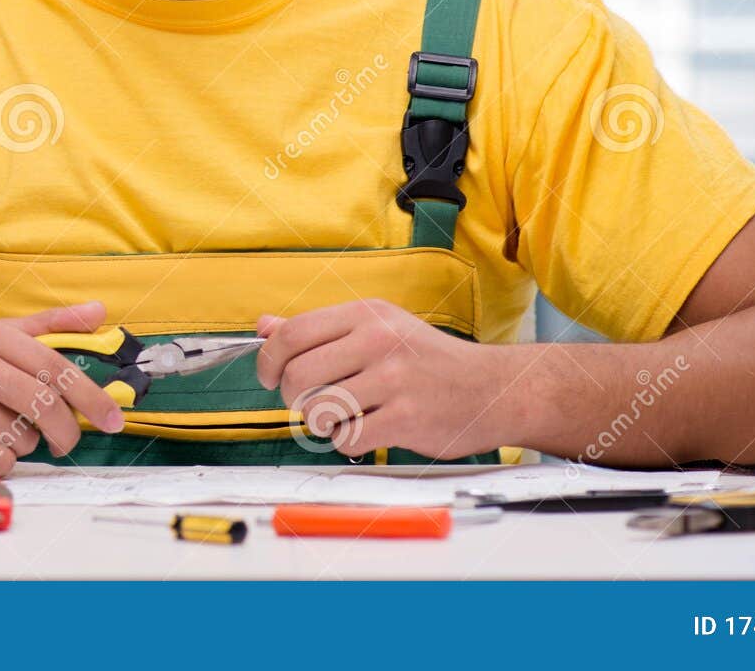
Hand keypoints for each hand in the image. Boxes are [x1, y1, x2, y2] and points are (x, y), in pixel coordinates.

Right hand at [0, 301, 124, 473]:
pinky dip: (1, 461)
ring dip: (24, 444)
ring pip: (21, 437)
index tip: (114, 418)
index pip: (54, 364)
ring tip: (1, 430)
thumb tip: (98, 312)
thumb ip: (48, 326)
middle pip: (44, 404)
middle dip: (65, 430)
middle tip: (66, 440)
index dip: (91, 395)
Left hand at [255, 299, 513, 458]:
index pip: (292, 333)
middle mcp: (378, 340)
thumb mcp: (377, 328)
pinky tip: (368, 430)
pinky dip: (349, 441)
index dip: (267, 361)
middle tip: (310, 402)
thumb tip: (263, 326)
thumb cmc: (428, 360)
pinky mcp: (405, 418)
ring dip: (324, 422)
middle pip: (297, 376)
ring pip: (319, 410)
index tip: (268, 377)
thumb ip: (318, 330)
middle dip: (293, 397)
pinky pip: (348, 439)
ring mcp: (393, 379)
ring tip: (346, 416)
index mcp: (366, 314)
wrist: (491, 388)